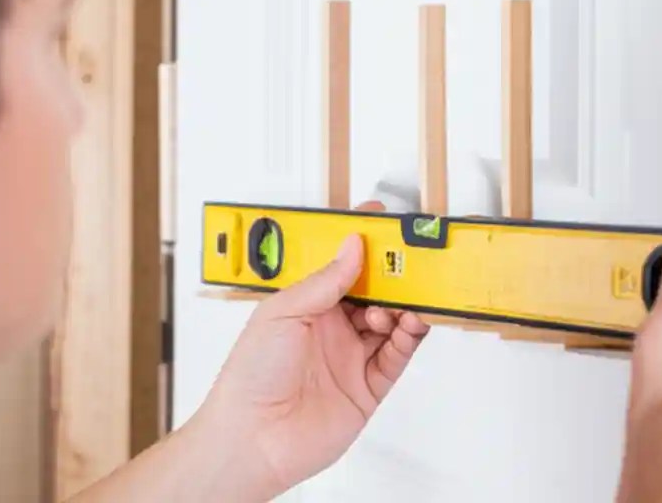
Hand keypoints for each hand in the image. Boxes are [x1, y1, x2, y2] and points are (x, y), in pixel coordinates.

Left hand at [197, 201, 429, 499]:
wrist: (253, 440)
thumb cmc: (249, 378)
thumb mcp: (281, 313)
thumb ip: (323, 281)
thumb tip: (352, 248)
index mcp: (307, 305)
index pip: (340, 265)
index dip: (361, 243)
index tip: (382, 221)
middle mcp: (332, 328)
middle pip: (374, 291)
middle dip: (393, 272)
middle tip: (410, 257)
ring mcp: (352, 355)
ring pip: (392, 319)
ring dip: (404, 303)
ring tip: (408, 294)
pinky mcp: (370, 385)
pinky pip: (399, 353)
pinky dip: (411, 334)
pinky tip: (412, 321)